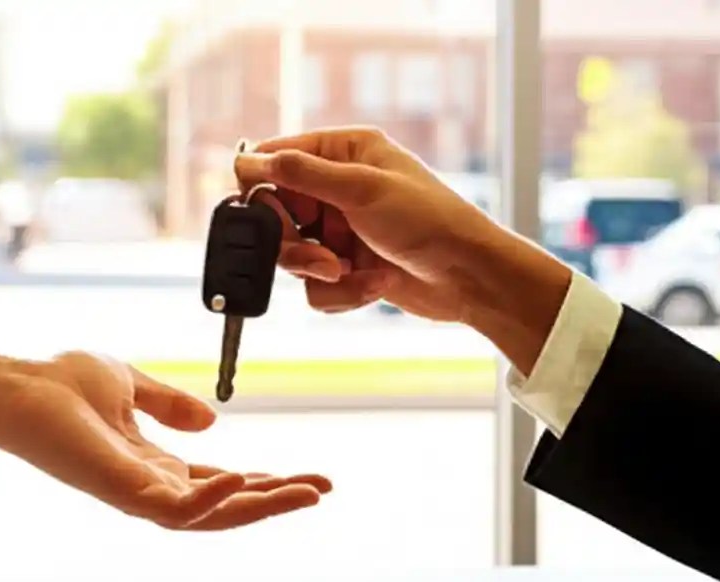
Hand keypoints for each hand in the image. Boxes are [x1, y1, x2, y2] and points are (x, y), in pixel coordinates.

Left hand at [0, 351, 329, 529]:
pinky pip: (177, 509)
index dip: (267, 481)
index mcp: (156, 465)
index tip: (309, 476)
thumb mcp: (133, 386)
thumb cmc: (62, 384)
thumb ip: (170, 405)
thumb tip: (212, 420)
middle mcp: (152, 487)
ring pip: (214, 517)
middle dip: (278, 499)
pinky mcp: (124, 493)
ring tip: (307, 492)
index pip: (223, 482)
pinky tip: (242, 476)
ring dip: (262, 506)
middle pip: (229, 505)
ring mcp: (139, 495)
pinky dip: (212, 497)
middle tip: (323, 489)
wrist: (19, 389)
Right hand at [234, 126, 504, 321]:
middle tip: (319, 258)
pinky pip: (316, 286)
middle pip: (277, 214)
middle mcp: (339, 188)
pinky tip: (374, 285)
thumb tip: (249, 162)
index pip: (277, 157)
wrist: (470, 278)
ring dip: (320, 271)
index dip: (262, 186)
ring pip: (293, 255)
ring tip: (350, 272)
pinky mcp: (349, 268)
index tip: (256, 212)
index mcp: (345, 151)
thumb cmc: (430, 221)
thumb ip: (302, 173)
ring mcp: (342, 230)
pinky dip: (341, 292)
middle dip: (295, 243)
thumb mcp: (362, 189)